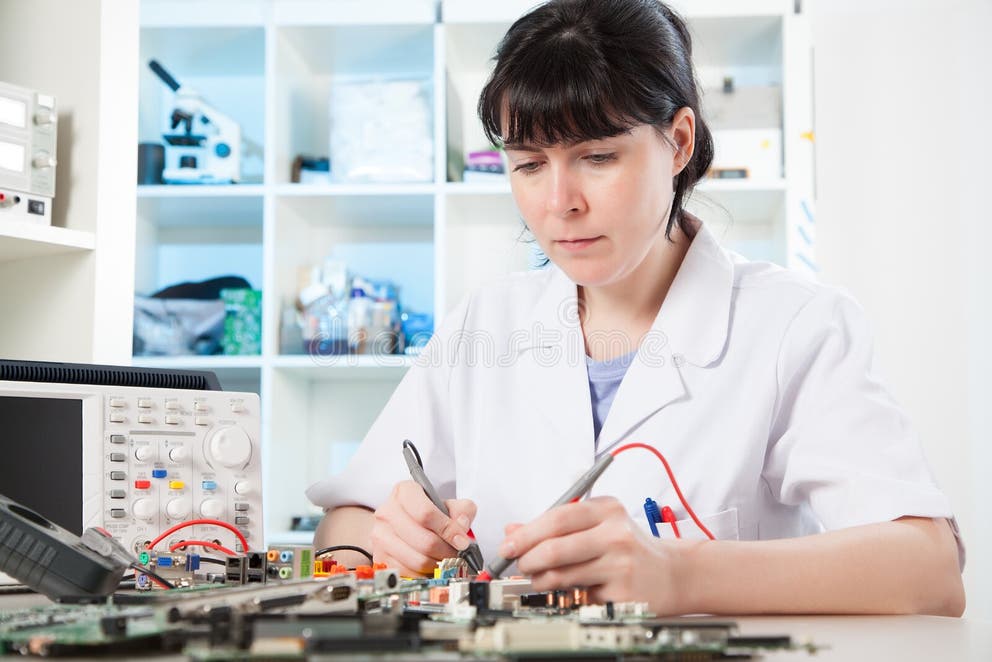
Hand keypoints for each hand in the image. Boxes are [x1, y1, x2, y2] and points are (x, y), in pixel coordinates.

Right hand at [370, 480, 476, 576]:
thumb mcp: (448, 504)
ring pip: (417, 560)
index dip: (448, 529)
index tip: (462, 540)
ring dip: (437, 564)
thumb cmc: (427, 512)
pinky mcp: (380, 557)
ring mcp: (381, 536)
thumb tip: (461, 526)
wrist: (402, 522)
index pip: (426, 513)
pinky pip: (408, 574)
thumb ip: (462, 510)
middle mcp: (388, 512)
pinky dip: (424, 573)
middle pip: (424, 540)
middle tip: (457, 553)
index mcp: (403, 492)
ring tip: (445, 558)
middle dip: (446, 551)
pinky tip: (431, 565)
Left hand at [499, 496, 693, 614]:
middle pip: (556, 547)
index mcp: (608, 510)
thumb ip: (557, 526)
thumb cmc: (630, 547)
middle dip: (527, 559)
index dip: (527, 532)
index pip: (558, 516)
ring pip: (562, 575)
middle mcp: (616, 534)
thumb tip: (513, 531)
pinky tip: (566, 590)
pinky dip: (564, 595)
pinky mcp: (622, 593)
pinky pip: (578, 596)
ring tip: (536, 579)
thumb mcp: (599, 525)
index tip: (508, 544)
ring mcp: (620, 565)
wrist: (674, 573)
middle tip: (517, 565)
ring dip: (539, 580)